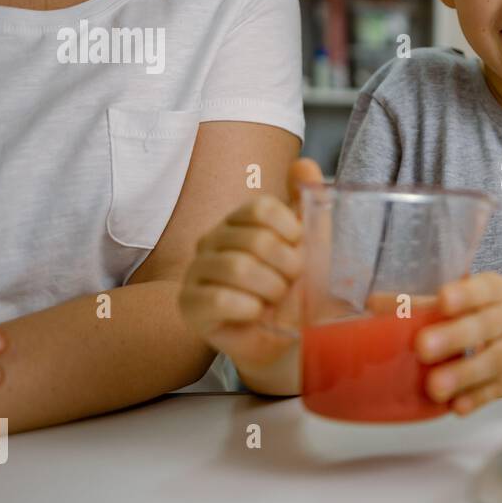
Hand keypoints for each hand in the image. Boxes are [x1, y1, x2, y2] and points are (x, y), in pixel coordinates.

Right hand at [179, 158, 322, 372]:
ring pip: (238, 268)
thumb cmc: (295, 289)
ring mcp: (196, 271)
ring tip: (274, 300)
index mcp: (239, 220)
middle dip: (287, 267)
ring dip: (271, 289)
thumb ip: (309, 204)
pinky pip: (220, 300)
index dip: (291, 233)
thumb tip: (305, 164)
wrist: (285, 338)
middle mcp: (212, 239)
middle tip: (289, 283)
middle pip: (255, 239)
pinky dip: (249, 309)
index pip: (262, 208)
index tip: (299, 251)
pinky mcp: (190, 305)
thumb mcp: (312, 245)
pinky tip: (255, 314)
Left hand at [414, 273, 501, 414]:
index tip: (442, 299)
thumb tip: (378, 305)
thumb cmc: (501, 310)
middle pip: (488, 326)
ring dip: (464, 374)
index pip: (485, 289)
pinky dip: (479, 397)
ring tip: (434, 386)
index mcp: (500, 290)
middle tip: (423, 346)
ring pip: (496, 361)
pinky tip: (456, 405)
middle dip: (455, 337)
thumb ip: (433, 303)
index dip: (465, 294)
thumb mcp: (478, 297)